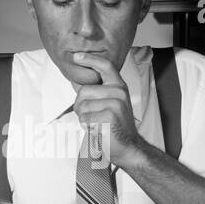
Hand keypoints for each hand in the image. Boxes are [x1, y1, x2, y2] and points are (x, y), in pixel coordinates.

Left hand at [71, 52, 143, 168]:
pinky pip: (85, 118)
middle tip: (92, 117)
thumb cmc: (115, 126)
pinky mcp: (110, 115)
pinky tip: (98, 130)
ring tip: (97, 124)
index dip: (90, 59)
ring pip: (82, 106)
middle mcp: (119, 92)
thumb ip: (96, 92)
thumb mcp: (109, 104)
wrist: (128, 147)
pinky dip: (87, 126)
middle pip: (84, 91)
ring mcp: (116, 103)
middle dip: (81, 106)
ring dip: (84, 118)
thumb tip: (76, 82)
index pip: (105, 66)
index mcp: (119, 86)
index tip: (77, 57)